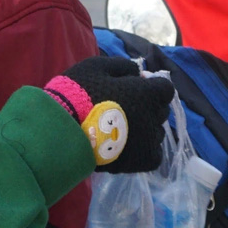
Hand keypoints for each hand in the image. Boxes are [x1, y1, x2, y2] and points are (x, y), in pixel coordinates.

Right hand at [44, 57, 173, 172]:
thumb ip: (124, 66)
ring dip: (146, 128)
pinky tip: (129, 146)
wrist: (62, 130)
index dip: (151, 87)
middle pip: (161, 110)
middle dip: (149, 106)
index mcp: (147, 93)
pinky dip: (145, 150)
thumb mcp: (98, 66)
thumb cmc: (78, 93)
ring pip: (157, 132)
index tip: (135, 88)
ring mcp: (149, 140)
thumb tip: (138, 73)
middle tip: (125, 108)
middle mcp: (153, 116)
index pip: (165, 88)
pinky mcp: (142, 161)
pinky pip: (154, 154)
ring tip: (123, 130)